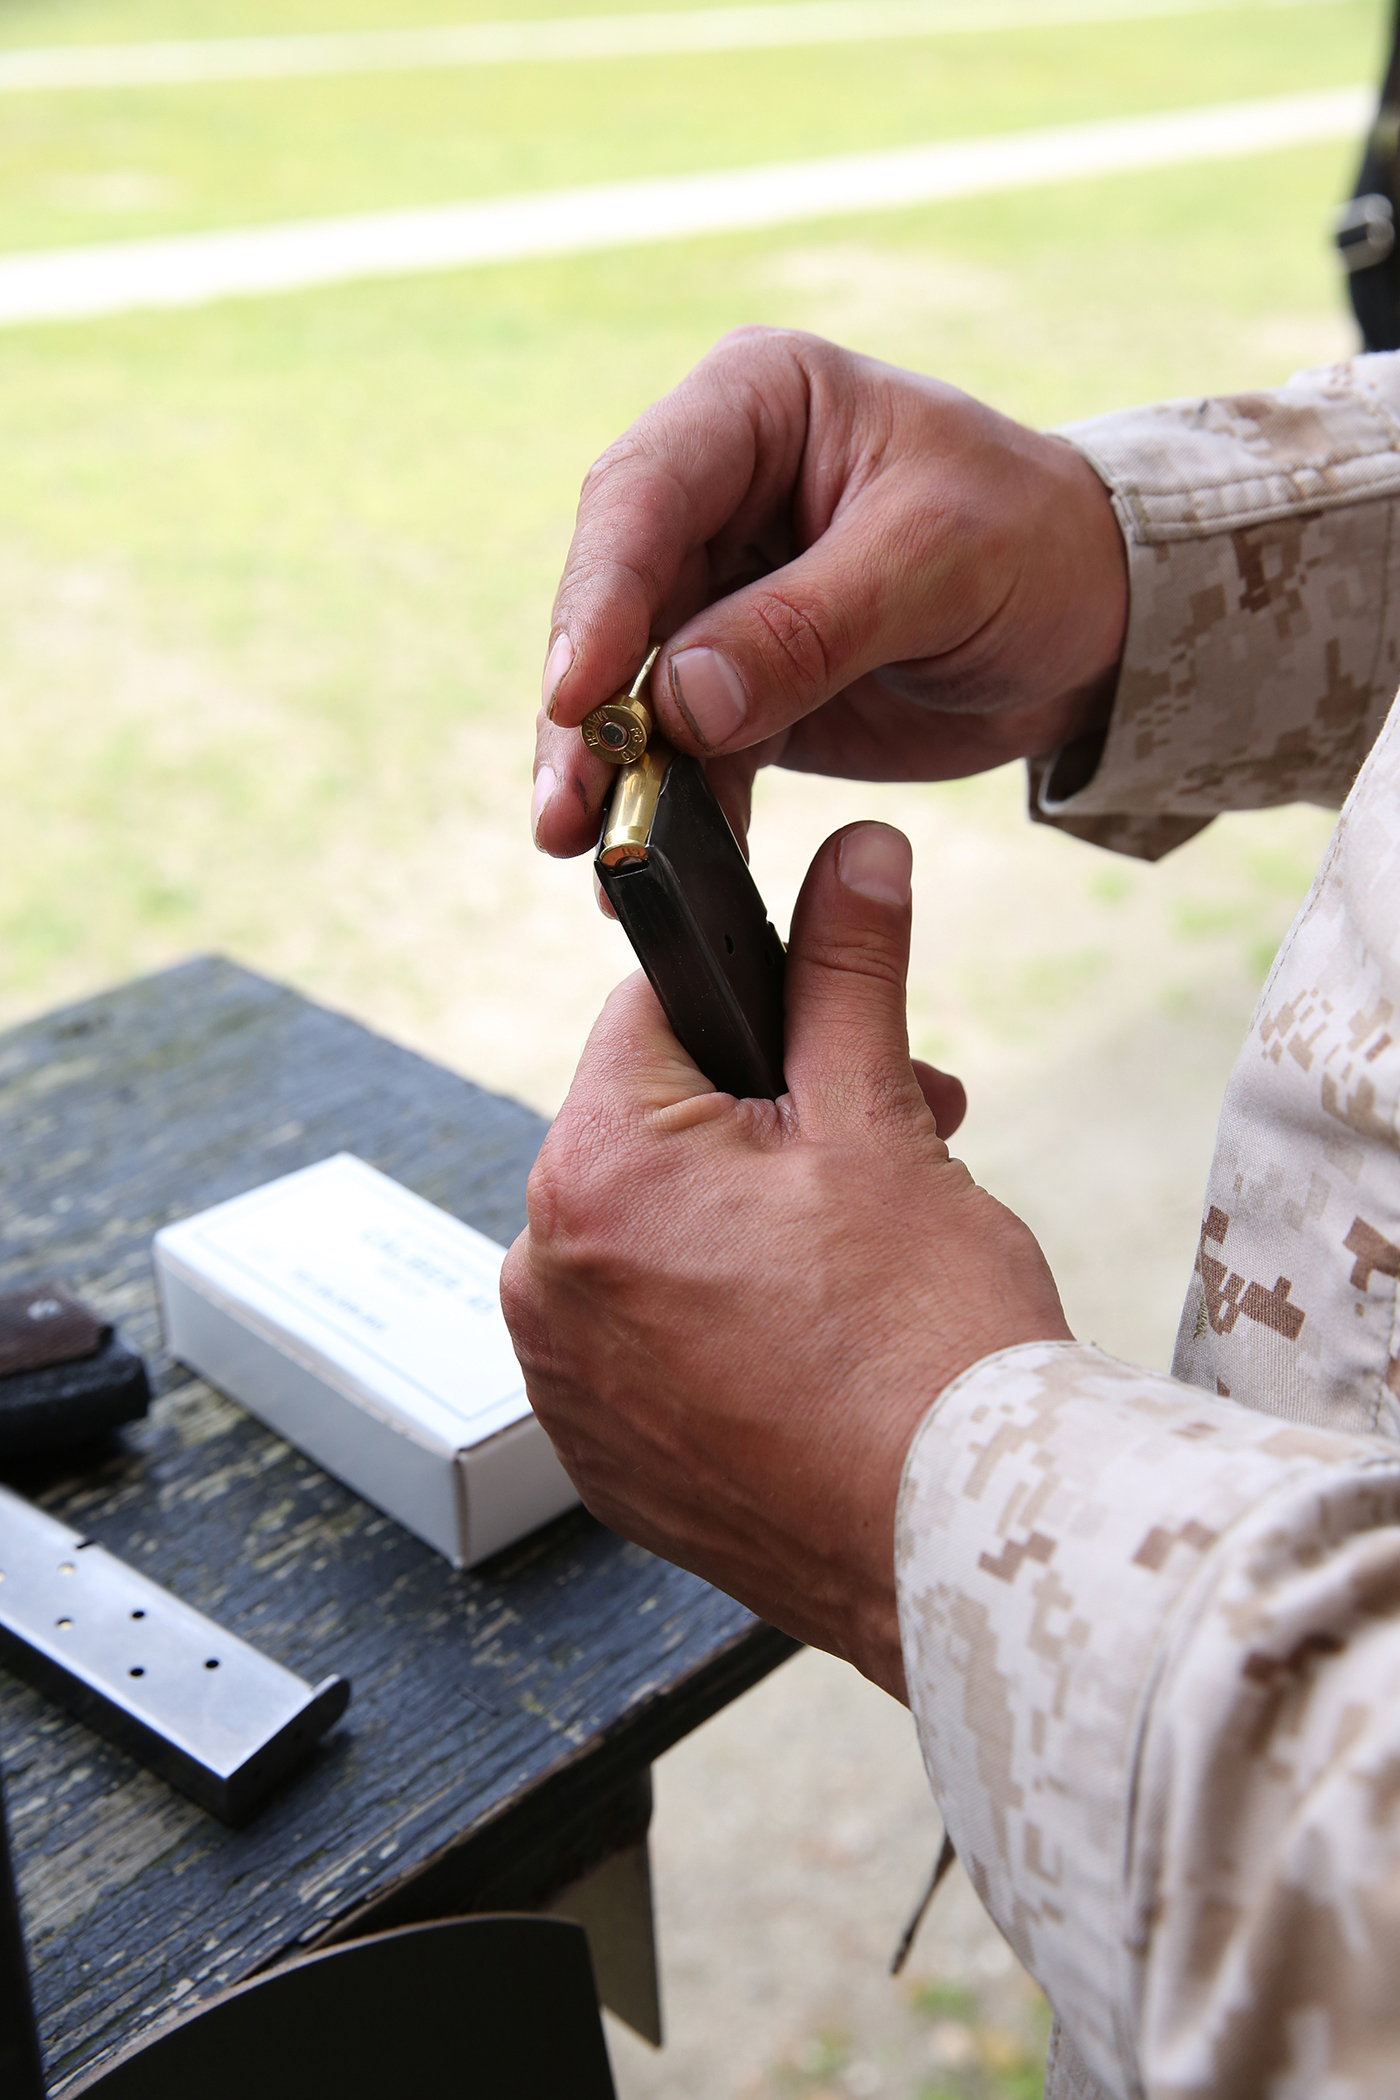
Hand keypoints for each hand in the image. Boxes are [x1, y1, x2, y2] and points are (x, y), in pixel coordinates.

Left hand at [500, 822, 1071, 1697]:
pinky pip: (649, 1341)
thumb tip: (852, 853)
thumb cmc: (926, 1344)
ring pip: (655, 1236)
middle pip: (652, 1131)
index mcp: (591, 1172)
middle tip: (895, 1150)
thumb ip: (849, 970)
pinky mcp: (603, 1460)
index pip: (648, 1015)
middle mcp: (544, 1279)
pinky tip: (821, 1344)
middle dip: (773, 1123)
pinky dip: (722, 1322)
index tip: (837, 1049)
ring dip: (750, 1220)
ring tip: (870, 1255)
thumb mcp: (885, 1123)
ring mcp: (566, 1384)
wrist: (961, 1549)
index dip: (760, 1014)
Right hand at [530, 327, 1127, 859]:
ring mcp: (719, 593)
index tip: (576, 696)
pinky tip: (650, 875)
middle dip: (585, 711)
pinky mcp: (739, 685)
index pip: (644, 493)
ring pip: (633, 686)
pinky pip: (686, 750)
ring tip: (589, 855)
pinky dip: (669, 810)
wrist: (1100, 625)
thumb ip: (808, 627)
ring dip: (609, 774)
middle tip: (564, 811)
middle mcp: (716, 493)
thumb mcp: (941, 563)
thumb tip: (680, 702)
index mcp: (757, 405)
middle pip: (614, 600)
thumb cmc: (1038, 544)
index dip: (597, 596)